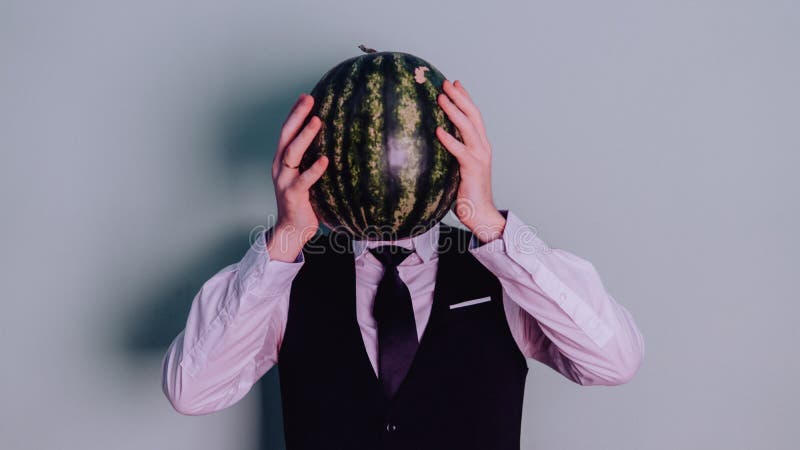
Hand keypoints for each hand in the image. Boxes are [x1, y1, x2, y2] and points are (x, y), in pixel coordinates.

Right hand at [267, 93, 328, 261]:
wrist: (293, 230)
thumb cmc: (306, 201)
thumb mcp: (308, 176)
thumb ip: (316, 160)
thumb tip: (342, 144)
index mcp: (283, 160)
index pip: (287, 131)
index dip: (295, 113)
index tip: (306, 95)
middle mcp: (280, 167)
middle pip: (285, 136)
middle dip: (296, 116)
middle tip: (309, 99)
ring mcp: (284, 181)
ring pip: (291, 154)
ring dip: (304, 136)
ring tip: (316, 121)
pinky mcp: (293, 196)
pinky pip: (303, 181)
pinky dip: (313, 170)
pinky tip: (325, 160)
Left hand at [435, 79, 505, 243]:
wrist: (481, 214)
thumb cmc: (467, 193)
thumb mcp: (459, 169)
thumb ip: (452, 155)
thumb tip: (432, 143)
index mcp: (481, 145)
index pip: (474, 116)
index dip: (465, 98)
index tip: (454, 83)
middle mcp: (483, 147)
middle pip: (473, 115)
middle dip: (460, 97)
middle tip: (446, 83)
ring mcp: (480, 157)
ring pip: (468, 128)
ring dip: (454, 111)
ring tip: (441, 98)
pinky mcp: (473, 169)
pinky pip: (460, 151)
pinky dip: (449, 139)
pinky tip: (438, 130)